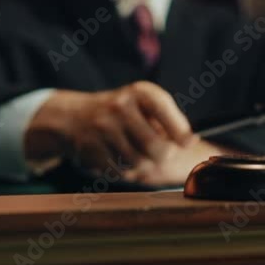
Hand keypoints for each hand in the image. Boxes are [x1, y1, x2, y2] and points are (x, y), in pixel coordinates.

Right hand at [25, 81, 197, 178]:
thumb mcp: (144, 104)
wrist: (74, 115)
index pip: (165, 110)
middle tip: (162, 155)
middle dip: (164, 155)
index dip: (181, 132)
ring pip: (140, 163)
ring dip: (144, 165)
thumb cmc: (122, 112)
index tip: (188, 143)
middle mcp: (120, 106)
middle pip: (156, 146)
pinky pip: (120, 172)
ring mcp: (103, 127)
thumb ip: (169, 120)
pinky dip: (125, 172)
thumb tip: (190, 142)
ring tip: (138, 155)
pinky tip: (120, 159)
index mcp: (140, 92)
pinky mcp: (91, 147)